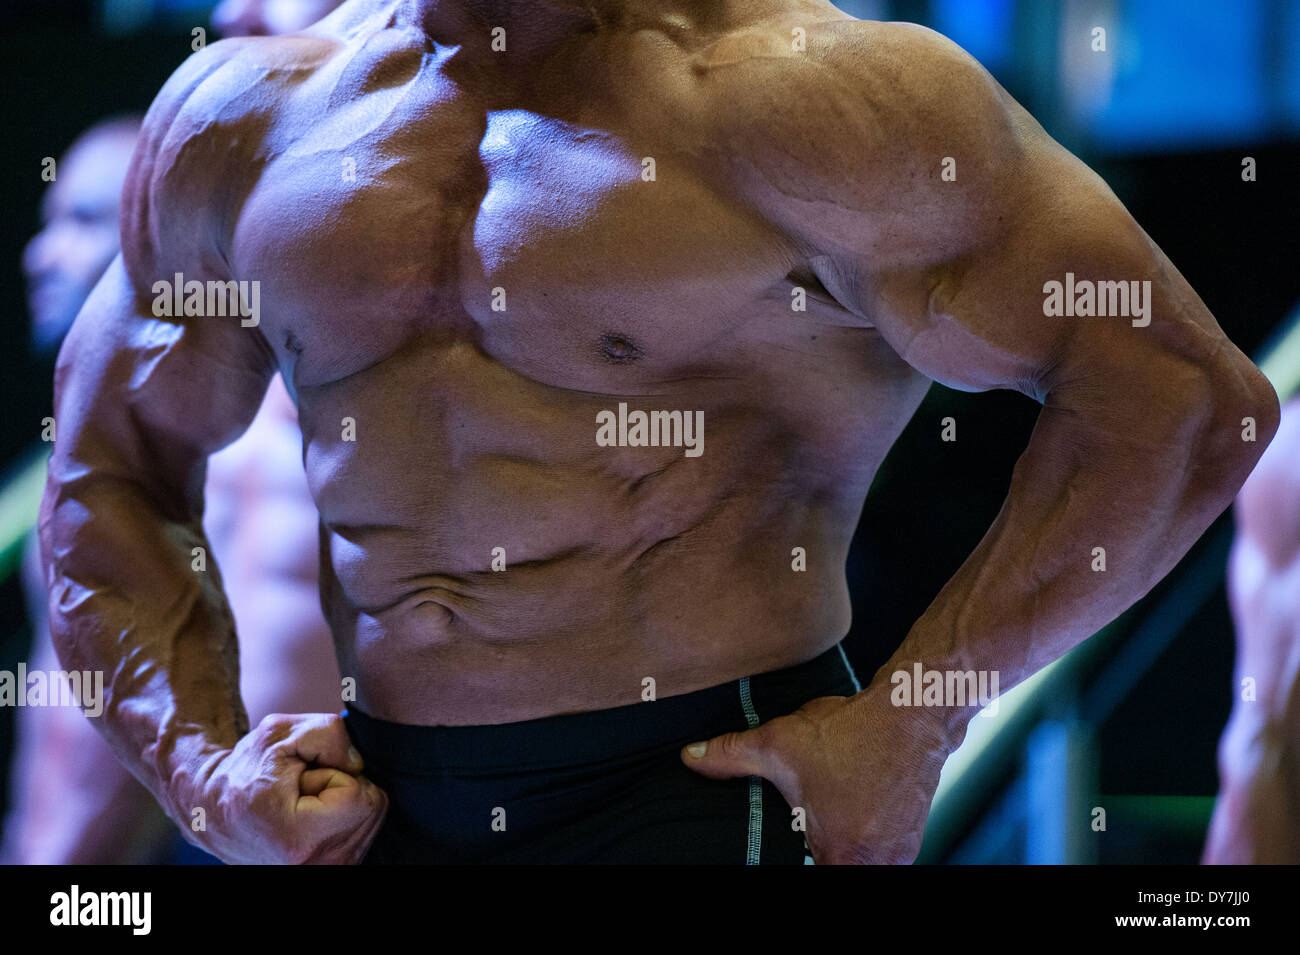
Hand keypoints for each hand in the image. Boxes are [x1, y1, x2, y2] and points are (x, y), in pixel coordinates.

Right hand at [175, 712, 387, 864]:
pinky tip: (311, 819)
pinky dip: (343, 819)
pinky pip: (365, 831)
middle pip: (372, 808)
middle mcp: (315, 865)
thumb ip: (328, 734)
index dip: (332, 773)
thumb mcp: (279, 733)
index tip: (300, 780)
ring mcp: (327, 871)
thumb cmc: (246, 771)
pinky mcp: (335, 869)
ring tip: (302, 805)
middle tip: (300, 793)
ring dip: (341, 804)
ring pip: (371, 819)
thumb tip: (357, 764)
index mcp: (296, 838)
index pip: (358, 795)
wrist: (215, 812)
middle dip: (340, 789)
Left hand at [680, 681, 953, 863]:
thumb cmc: (850, 732)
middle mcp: (877, 862)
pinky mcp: (911, 838)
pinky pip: (877, 850)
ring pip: (856, 859)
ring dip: (841, 840)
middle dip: (814, 844)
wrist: (912, 713)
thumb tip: (690, 757)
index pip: (805, 874)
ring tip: (834, 805)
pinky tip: (853, 802)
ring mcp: (900, 852)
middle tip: (810, 815)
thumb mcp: (779, 742)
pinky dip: (862, 833)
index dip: (792, 857)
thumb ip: (730, 756)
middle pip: (831, 866)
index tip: (795, 832)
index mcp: (841, 854)